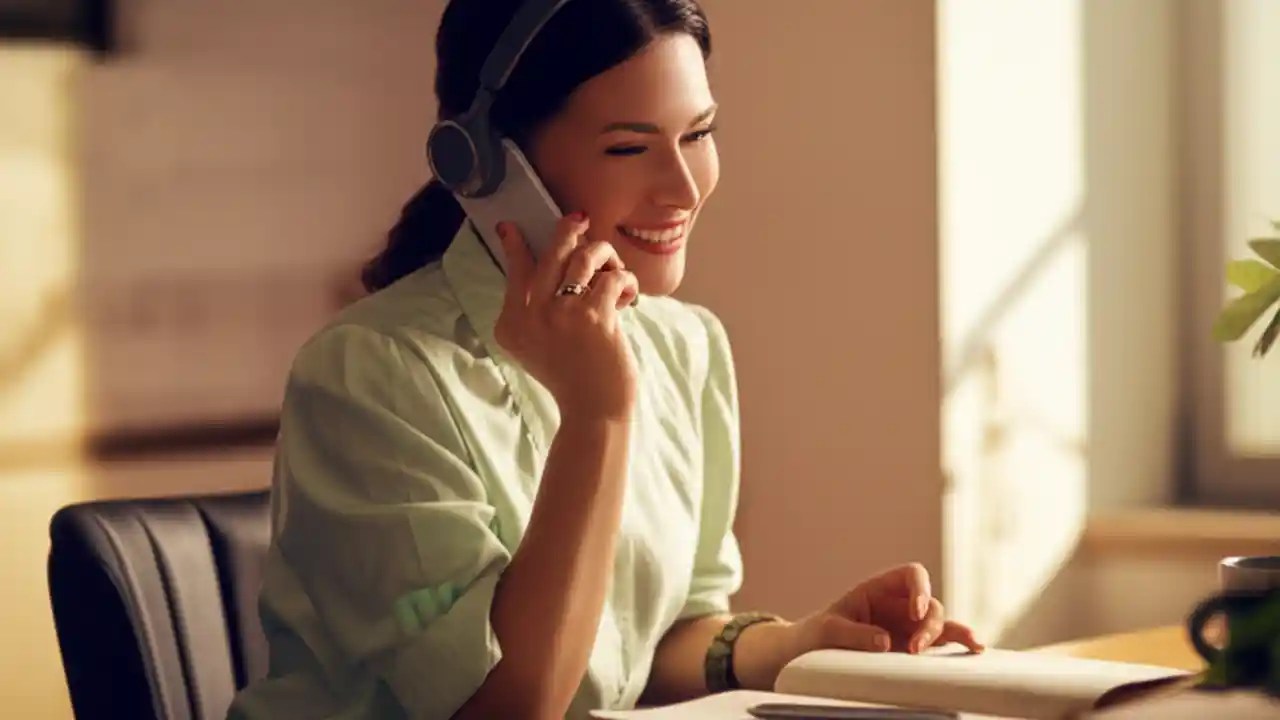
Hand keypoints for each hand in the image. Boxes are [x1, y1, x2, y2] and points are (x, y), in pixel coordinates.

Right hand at [493, 213, 640, 421]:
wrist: (593, 411)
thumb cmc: (572, 378)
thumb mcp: (536, 348)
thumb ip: (536, 313)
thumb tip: (561, 265)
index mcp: (511, 324)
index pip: (514, 273)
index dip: (514, 246)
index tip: (510, 227)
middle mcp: (531, 316)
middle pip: (550, 255)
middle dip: (568, 231)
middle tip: (580, 221)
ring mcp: (561, 314)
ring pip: (584, 257)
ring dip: (605, 255)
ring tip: (614, 267)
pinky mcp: (593, 316)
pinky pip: (612, 278)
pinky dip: (625, 281)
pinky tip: (630, 296)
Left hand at [791, 563, 984, 656]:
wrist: (810, 653)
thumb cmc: (818, 634)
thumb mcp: (829, 629)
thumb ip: (854, 634)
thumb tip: (886, 643)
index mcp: (879, 588)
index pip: (911, 575)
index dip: (919, 589)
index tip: (914, 613)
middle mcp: (899, 605)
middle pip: (929, 604)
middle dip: (928, 625)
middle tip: (915, 649)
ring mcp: (907, 627)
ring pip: (940, 624)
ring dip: (953, 634)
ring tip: (972, 646)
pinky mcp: (911, 647)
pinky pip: (939, 644)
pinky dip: (957, 645)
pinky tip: (975, 650)